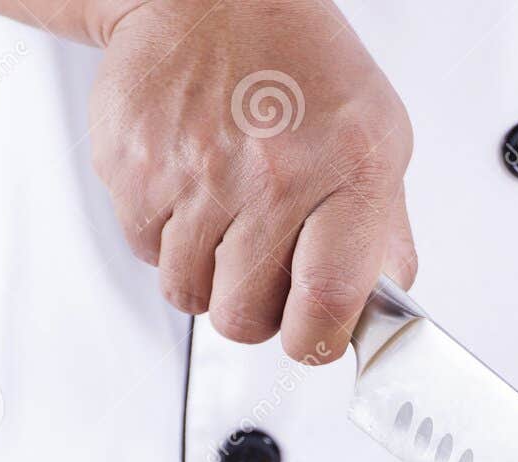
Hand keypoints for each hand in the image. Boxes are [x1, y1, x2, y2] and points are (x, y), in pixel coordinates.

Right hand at [89, 0, 416, 361]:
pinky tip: (190, 190)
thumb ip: (383, 230)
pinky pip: (147, 251)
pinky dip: (166, 237)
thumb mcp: (376, 135)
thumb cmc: (298, 64)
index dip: (316, 340)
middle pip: (245, 317)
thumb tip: (380, 306)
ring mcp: (197, 176)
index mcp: (349, 170)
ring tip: (225, 219)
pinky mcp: (135, 171)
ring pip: (188, 294)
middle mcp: (272, 176)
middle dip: (253, 310)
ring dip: (206, 274)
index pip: (329, 301)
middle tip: (262, 271)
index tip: (313, 336)